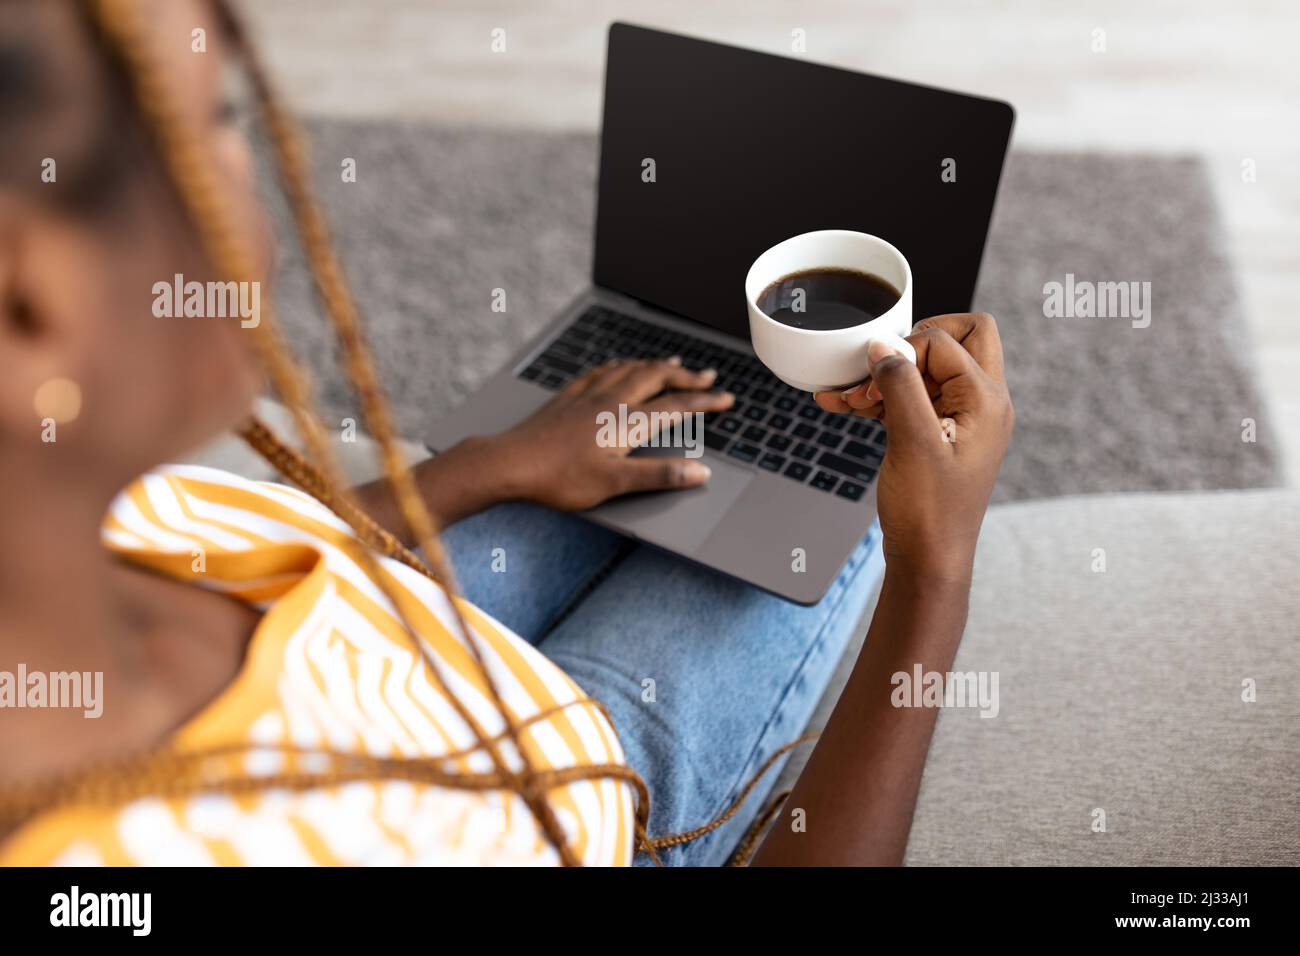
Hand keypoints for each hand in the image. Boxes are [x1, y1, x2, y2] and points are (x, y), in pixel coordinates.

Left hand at [489, 357, 733, 510]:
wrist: (510, 463)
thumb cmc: (559, 478)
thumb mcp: (614, 483)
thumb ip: (659, 476)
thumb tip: (699, 473)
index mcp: (626, 422)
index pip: (676, 408)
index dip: (705, 402)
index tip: (727, 399)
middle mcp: (610, 401)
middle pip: (656, 378)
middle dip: (685, 376)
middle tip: (707, 375)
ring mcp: (587, 395)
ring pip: (629, 369)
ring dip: (655, 364)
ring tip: (673, 361)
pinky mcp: (567, 397)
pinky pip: (601, 371)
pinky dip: (620, 365)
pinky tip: (618, 366)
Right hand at [813, 313, 1013, 578]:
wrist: (928, 560)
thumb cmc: (930, 511)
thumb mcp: (913, 441)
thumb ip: (900, 385)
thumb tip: (884, 346)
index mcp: (986, 400)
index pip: (946, 342)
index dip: (905, 351)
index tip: (873, 379)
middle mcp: (983, 403)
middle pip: (961, 338)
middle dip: (913, 343)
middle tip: (882, 364)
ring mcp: (963, 418)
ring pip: (929, 369)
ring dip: (887, 376)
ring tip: (847, 397)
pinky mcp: (940, 434)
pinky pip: (912, 398)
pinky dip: (881, 399)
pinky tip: (842, 405)